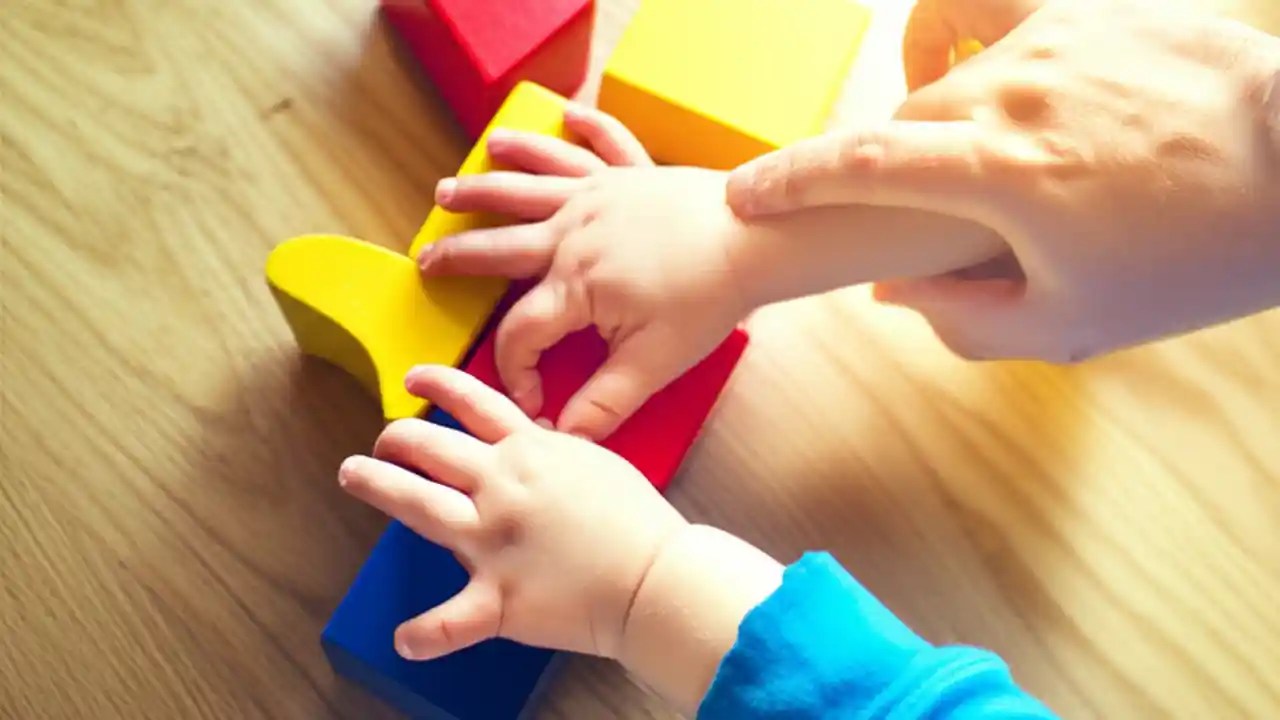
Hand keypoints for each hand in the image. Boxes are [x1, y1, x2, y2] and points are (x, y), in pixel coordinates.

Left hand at [338, 365, 687, 660]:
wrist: (656, 574)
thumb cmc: (637, 520)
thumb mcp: (595, 462)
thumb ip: (553, 450)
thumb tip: (533, 437)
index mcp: (530, 452)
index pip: (473, 403)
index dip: (437, 384)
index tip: (412, 377)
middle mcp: (502, 487)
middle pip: (431, 448)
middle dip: (396, 440)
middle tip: (381, 443)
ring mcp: (492, 540)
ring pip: (418, 504)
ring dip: (378, 487)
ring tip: (353, 475)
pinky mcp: (498, 596)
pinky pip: (451, 620)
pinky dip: (426, 634)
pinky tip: (406, 638)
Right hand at [422, 107, 750, 439]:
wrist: (754, 239)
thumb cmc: (708, 298)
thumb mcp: (654, 362)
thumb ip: (605, 403)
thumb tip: (565, 437)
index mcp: (574, 283)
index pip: (522, 333)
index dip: (516, 371)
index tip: (530, 398)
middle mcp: (571, 232)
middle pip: (498, 245)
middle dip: (457, 256)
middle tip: (425, 260)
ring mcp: (597, 196)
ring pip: (528, 185)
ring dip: (487, 184)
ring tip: (449, 188)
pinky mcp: (628, 174)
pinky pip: (598, 143)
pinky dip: (580, 128)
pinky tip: (563, 114)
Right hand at [728, 0, 1279, 361]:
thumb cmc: (1198, 256)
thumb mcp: (1074, 324)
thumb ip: (961, 317)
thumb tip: (889, 293)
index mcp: (1001, 173)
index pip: (857, 163)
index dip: (788, 179)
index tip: (744, 193)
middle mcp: (1013, 91)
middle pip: (900, 125)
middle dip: (885, 175)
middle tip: (914, 217)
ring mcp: (1052, 38)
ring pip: (946, 77)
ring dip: (939, 126)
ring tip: (981, 163)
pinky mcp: (1090, 7)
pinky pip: (992, 3)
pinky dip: (962, 30)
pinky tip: (974, 55)